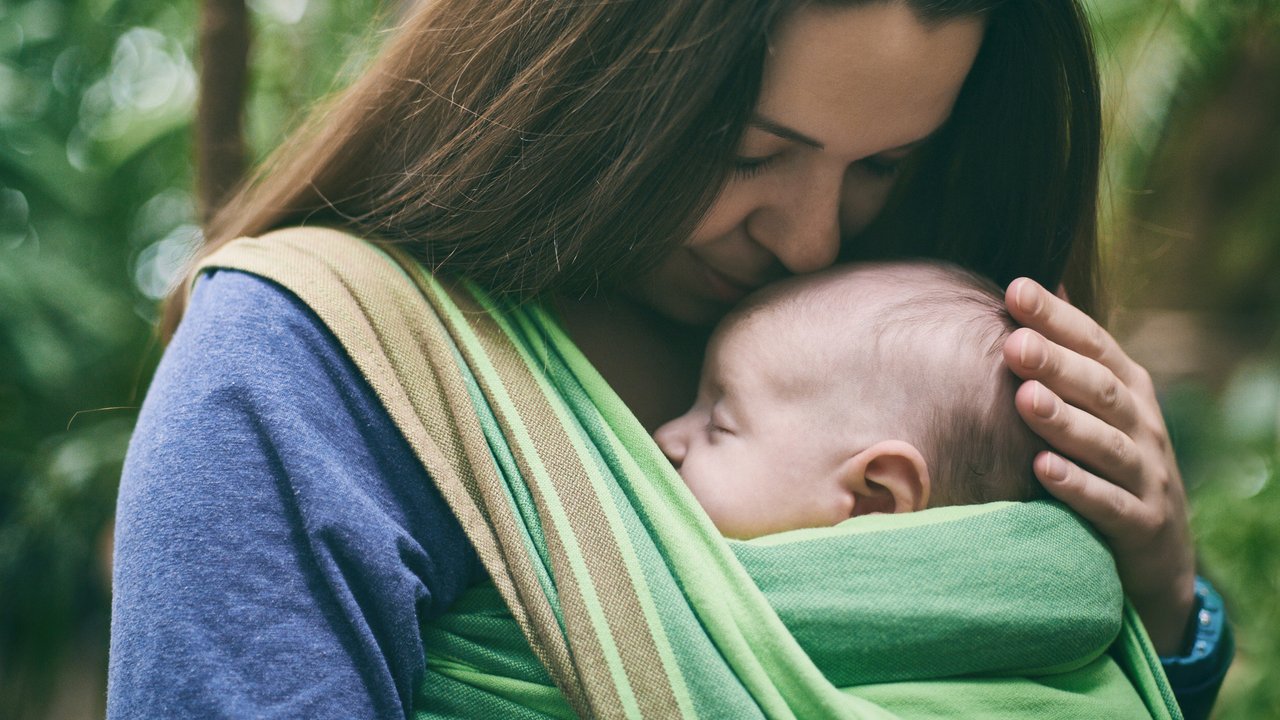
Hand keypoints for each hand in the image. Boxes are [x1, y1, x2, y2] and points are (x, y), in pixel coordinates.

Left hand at [1002, 278, 1196, 654]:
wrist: (1158, 554)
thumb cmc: (1109, 465)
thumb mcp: (1097, 407)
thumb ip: (1068, 352)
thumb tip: (1027, 285)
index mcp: (1128, 390)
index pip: (1093, 344)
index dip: (1057, 317)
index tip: (1014, 290)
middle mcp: (1143, 426)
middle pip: (1100, 389)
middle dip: (1057, 363)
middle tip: (1013, 343)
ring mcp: (1147, 476)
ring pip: (1106, 444)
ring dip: (1064, 421)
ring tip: (1025, 399)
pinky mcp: (1143, 525)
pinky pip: (1109, 504)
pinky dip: (1078, 486)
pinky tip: (1042, 469)